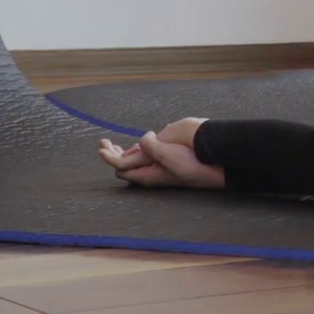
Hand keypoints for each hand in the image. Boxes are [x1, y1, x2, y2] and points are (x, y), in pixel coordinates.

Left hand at [97, 117, 225, 189]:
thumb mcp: (167, 155)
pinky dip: (139, 151)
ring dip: (124, 152)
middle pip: (123, 166)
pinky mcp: (166, 166)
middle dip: (113, 153)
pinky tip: (142, 144)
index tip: (101, 146)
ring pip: (134, 163)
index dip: (108, 156)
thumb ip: (149, 146)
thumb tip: (142, 139)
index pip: (119, 167)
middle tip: (104, 142)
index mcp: (145, 175)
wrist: (212, 172)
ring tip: (116, 144)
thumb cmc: (189, 166)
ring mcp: (157, 170)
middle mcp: (149, 174)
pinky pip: (146, 159)